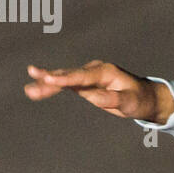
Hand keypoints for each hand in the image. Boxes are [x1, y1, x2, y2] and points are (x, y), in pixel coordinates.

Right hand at [24, 60, 173, 122]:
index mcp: (105, 72)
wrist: (144, 97)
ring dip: (46, 83)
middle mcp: (94, 71)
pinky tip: (35, 91)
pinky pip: (64, 84)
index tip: (50, 79)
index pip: (82, 76)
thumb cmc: (139, 100)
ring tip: (29, 90)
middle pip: (69, 74)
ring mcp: (87, 76)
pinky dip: (50, 87)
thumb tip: (94, 98)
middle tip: (33, 75)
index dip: (66, 78)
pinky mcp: (83, 84)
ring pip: (63, 79)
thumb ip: (113, 99)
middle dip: (50, 77)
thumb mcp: (130, 102)